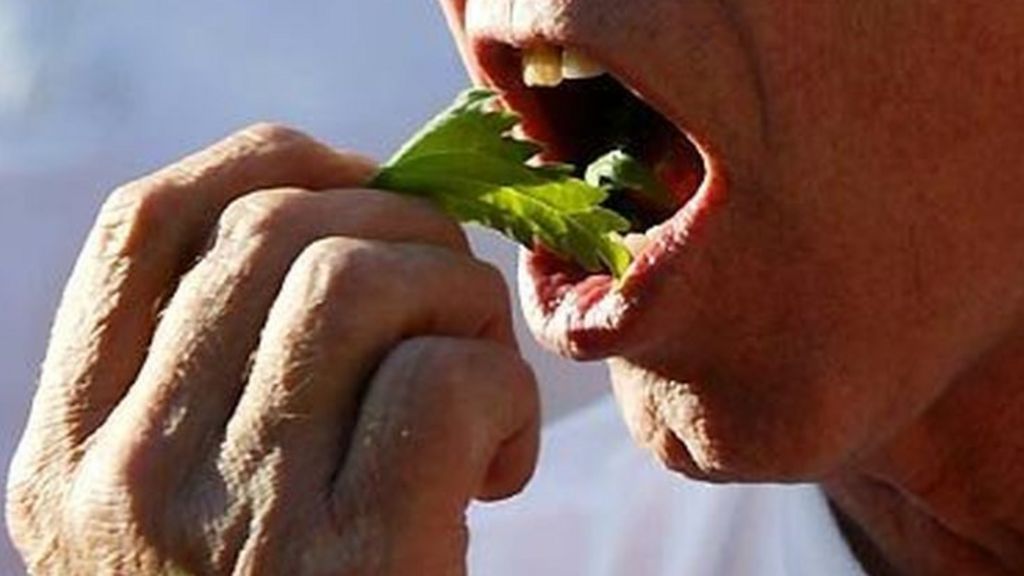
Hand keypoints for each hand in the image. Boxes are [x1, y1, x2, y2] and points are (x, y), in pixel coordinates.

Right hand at [6, 124, 539, 574]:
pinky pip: (442, 380)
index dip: (266, 163)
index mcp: (72, 453)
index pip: (142, 227)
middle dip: (403, 231)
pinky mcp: (355, 566)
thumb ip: (224, 374)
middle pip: (273, 234)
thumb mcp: (196, 499)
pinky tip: (497, 469)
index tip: (358, 177)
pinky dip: (502, 391)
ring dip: (460, 302)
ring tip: (480, 382)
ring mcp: (233, 520)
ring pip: (358, 281)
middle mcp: (126, 478)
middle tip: (454, 308)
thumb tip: (347, 215)